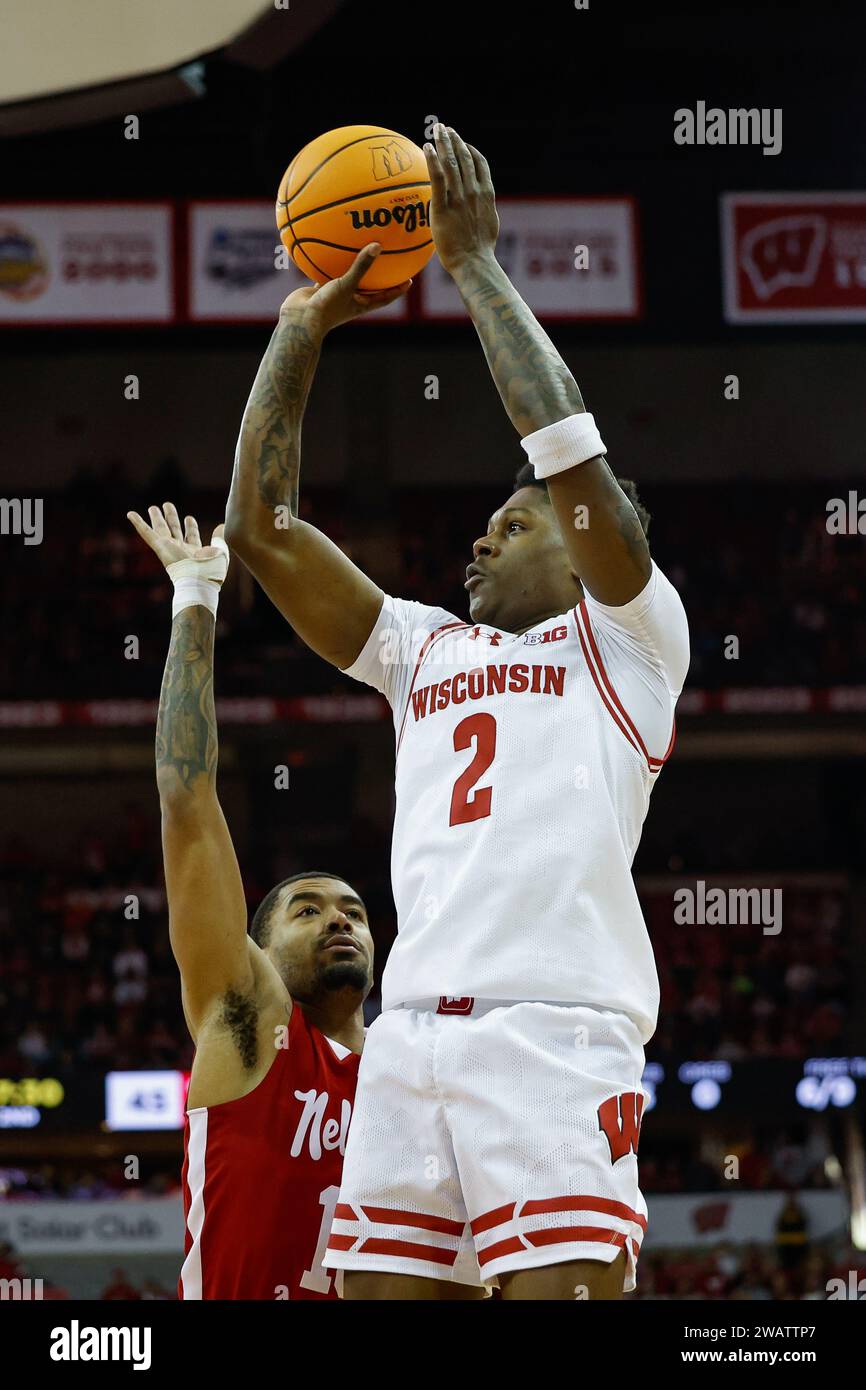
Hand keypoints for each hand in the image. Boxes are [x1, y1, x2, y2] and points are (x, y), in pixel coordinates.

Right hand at [127, 504, 226, 573]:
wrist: (199, 581)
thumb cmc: (211, 571)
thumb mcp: (220, 552)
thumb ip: (220, 539)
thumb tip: (223, 526)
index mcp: (194, 551)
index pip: (191, 536)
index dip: (190, 527)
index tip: (189, 518)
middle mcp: (180, 549)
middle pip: (174, 530)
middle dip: (171, 518)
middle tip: (167, 505)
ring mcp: (169, 548)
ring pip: (161, 529)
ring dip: (156, 518)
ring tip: (152, 507)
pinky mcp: (160, 547)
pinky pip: (146, 533)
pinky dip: (138, 523)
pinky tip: (131, 514)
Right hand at [279, 244, 411, 335]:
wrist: (300, 320)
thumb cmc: (327, 307)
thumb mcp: (346, 284)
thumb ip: (361, 266)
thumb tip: (378, 245)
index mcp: (361, 305)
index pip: (385, 297)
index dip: (398, 290)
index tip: (409, 280)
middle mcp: (350, 301)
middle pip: (369, 287)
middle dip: (378, 276)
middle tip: (389, 261)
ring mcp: (335, 296)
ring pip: (348, 279)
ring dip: (354, 267)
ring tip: (361, 249)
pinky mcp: (320, 290)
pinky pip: (327, 273)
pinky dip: (329, 263)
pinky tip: (330, 248)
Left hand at [423, 124, 498, 274]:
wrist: (474, 262)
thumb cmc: (479, 251)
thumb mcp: (488, 225)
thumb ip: (482, 210)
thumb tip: (477, 208)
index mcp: (486, 194)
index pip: (479, 163)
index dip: (470, 149)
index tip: (462, 141)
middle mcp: (473, 191)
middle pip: (464, 157)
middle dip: (455, 139)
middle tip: (445, 128)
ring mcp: (459, 198)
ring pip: (451, 162)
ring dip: (444, 143)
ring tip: (436, 130)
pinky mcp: (443, 207)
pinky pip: (437, 178)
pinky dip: (433, 160)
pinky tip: (427, 148)